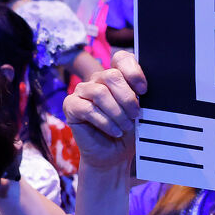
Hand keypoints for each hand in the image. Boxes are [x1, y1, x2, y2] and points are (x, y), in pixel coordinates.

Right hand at [64, 50, 148, 172]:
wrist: (114, 155)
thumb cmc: (128, 132)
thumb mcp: (140, 112)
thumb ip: (140, 96)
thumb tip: (143, 89)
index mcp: (116, 77)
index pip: (121, 58)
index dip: (133, 71)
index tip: (143, 91)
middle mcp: (98, 80)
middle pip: (112, 76)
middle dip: (127, 98)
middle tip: (135, 115)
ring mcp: (83, 91)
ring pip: (100, 92)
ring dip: (117, 113)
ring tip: (125, 126)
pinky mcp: (71, 106)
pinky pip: (88, 109)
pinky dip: (105, 122)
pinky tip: (114, 131)